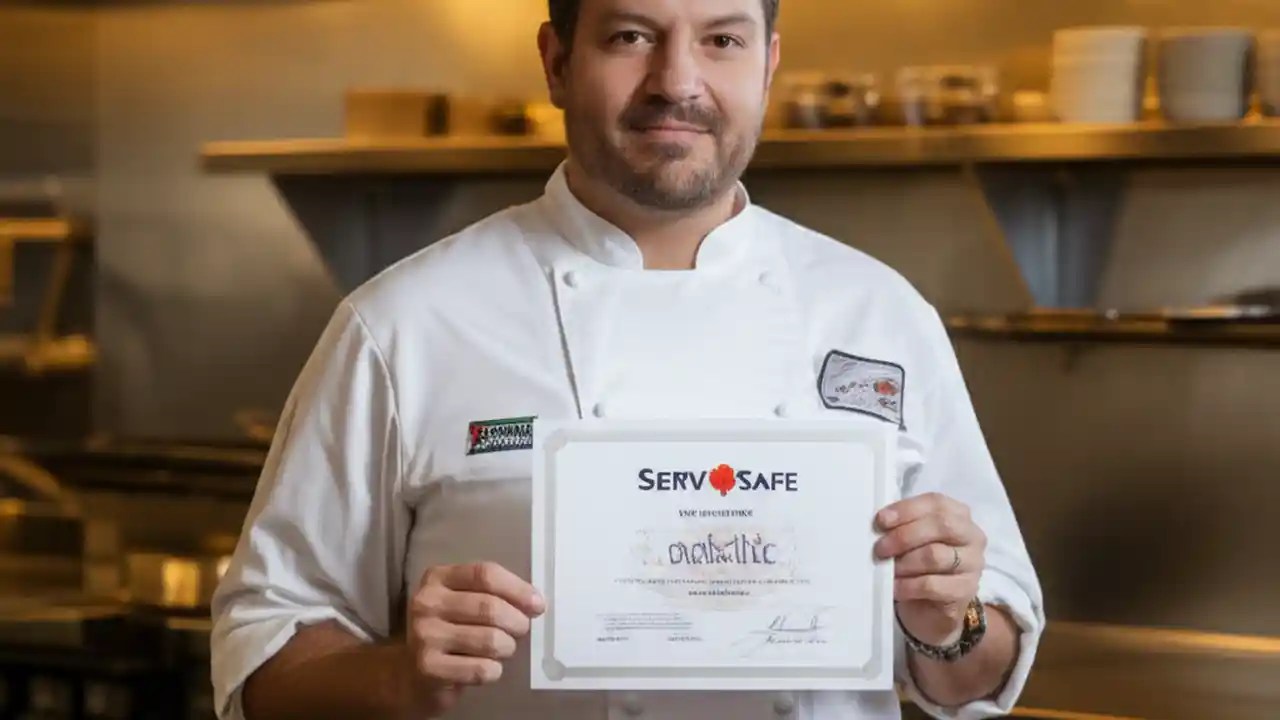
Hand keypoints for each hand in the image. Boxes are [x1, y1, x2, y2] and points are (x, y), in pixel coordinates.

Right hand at [408, 562, 545, 715]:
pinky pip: (481, 668)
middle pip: (490, 607)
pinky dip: (494, 671)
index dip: (517, 589)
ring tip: (501, 649)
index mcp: (438, 577)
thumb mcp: (464, 601)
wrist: (414, 673)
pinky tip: (487, 668)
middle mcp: (427, 602)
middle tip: (520, 631)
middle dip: (517, 622)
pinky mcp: (428, 667)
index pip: (485, 574)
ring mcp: (425, 635)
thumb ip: (494, 594)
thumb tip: (535, 603)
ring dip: (507, 648)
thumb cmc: (450, 630)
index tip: (537, 605)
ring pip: (490, 640)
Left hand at [874, 493, 986, 646]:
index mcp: (959, 515)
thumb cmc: (919, 565)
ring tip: (888, 569)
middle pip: (941, 525)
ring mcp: (973, 565)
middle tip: (880, 548)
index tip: (881, 520)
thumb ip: (903, 526)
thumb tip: (879, 522)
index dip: (907, 509)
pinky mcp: (965, 591)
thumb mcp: (912, 540)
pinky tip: (895, 588)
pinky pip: (932, 584)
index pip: (937, 502)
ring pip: (935, 555)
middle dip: (904, 535)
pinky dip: (908, 585)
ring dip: (904, 562)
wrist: (931, 609)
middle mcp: (972, 537)